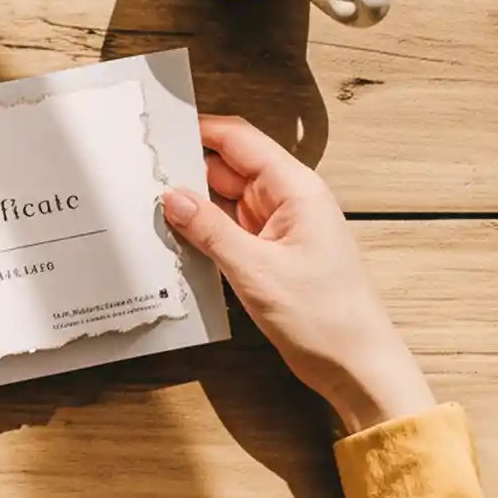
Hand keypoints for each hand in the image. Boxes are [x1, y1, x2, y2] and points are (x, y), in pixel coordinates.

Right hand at [162, 115, 434, 432]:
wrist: (356, 367)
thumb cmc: (325, 318)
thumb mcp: (256, 271)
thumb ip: (209, 230)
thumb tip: (172, 197)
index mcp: (295, 189)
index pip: (239, 140)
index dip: (199, 130)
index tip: (159, 132)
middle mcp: (287, 201)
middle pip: (226, 168)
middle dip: (186, 172)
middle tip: (142, 178)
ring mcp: (278, 227)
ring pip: (223, 201)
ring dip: (192, 206)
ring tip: (151, 209)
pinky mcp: (270, 254)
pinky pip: (228, 230)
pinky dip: (204, 232)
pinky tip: (176, 239)